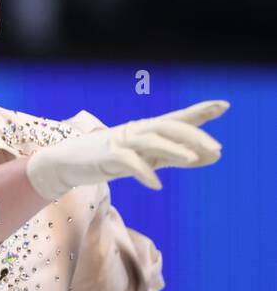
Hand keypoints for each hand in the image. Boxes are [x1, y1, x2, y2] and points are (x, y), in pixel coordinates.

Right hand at [25, 99, 228, 199]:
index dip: (199, 111)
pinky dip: (143, 171)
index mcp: (147, 131)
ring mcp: (120, 142)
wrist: (66, 163)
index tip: (224, 106)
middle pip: (169, 128)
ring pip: (151, 140)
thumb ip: (177, 157)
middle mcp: (136, 132)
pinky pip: (128, 162)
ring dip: (174, 149)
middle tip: (217, 149)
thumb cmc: (109, 159)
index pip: (177, 119)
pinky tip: (156, 184)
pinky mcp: (106, 156)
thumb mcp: (147, 158)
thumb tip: (212, 157)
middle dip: (194, 136)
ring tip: (193, 159)